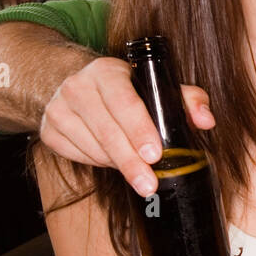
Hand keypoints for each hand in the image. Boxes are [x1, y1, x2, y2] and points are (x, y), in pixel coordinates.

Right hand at [39, 56, 213, 194]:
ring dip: (116, 164)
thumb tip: (206, 120)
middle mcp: (77, 86)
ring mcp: (57, 108)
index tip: (154, 154)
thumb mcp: (158, 86)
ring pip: (91, 146)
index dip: (139, 130)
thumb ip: (187, 99)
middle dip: (130, 161)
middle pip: (106, 130)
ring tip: (138, 173)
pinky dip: (98, 163)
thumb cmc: (128, 90)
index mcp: (107, 72)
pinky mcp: (48, 130)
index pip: (123, 102)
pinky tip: (112, 160)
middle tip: (148, 184)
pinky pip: (76, 155)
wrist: (81, 88)